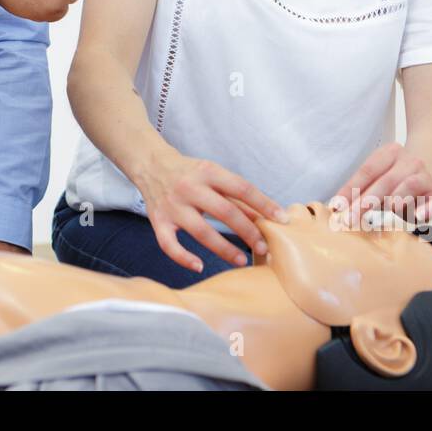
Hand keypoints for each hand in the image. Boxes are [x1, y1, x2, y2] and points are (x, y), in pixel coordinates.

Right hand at [133, 146, 287, 272]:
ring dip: (224, 249)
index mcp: (208, 171)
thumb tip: (265, 217)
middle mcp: (189, 187)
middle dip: (248, 231)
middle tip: (263, 247)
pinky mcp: (157, 220)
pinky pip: (169, 244)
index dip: (263, 204)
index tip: (281, 220)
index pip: (241, 188)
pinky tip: (199, 266)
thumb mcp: (214, 176)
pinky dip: (184, 258)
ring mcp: (172, 205)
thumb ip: (237, 197)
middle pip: (224, 211)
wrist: (150, 164)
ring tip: (241, 261)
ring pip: (201, 231)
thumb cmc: (190, 172)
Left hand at [330, 142, 431, 226]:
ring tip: (377, 218)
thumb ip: (359, 189)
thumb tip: (337, 207)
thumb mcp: (377, 177)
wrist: (428, 172)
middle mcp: (410, 161)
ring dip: (393, 202)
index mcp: (390, 152)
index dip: (351, 189)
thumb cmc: (393, 180)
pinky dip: (430, 208)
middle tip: (350, 219)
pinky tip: (418, 218)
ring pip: (409, 186)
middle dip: (366, 202)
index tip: (337, 207)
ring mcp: (426, 176)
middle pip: (385, 181)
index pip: (367, 171)